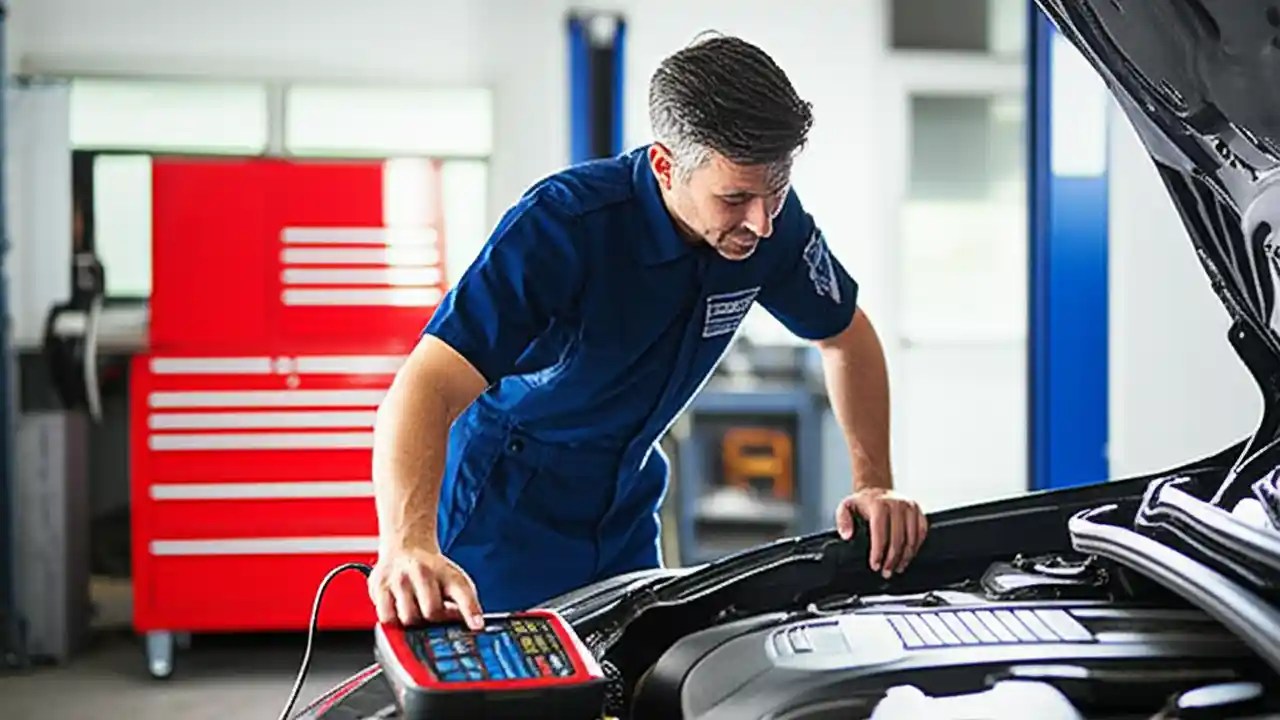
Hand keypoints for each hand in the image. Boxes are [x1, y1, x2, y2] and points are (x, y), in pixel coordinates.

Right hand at [368, 544, 484, 629]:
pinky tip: (399, 610)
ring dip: (413, 622)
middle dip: (434, 621)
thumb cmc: (433, 571)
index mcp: (448, 574)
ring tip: (416, 609)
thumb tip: (471, 626)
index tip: (477, 626)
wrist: (406, 545)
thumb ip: (465, 604)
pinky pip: (386, 618)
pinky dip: (393, 621)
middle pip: (432, 612)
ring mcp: (400, 578)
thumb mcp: (455, 582)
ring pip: (408, 618)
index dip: (470, 611)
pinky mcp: (379, 586)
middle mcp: (423, 572)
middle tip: (434, 614)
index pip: (463, 592)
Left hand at [835, 487, 926, 578]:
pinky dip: (916, 547)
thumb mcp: (846, 507)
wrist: (877, 490)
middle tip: (886, 572)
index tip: (875, 565)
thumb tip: (847, 535)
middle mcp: (897, 504)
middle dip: (892, 559)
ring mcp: (910, 507)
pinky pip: (922, 532)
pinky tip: (908, 556)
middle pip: (898, 538)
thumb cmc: (863, 502)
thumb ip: (843, 520)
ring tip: (897, 568)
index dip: (878, 551)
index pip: (880, 532)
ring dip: (905, 557)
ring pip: (912, 537)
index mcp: (878, 504)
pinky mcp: (918, 511)